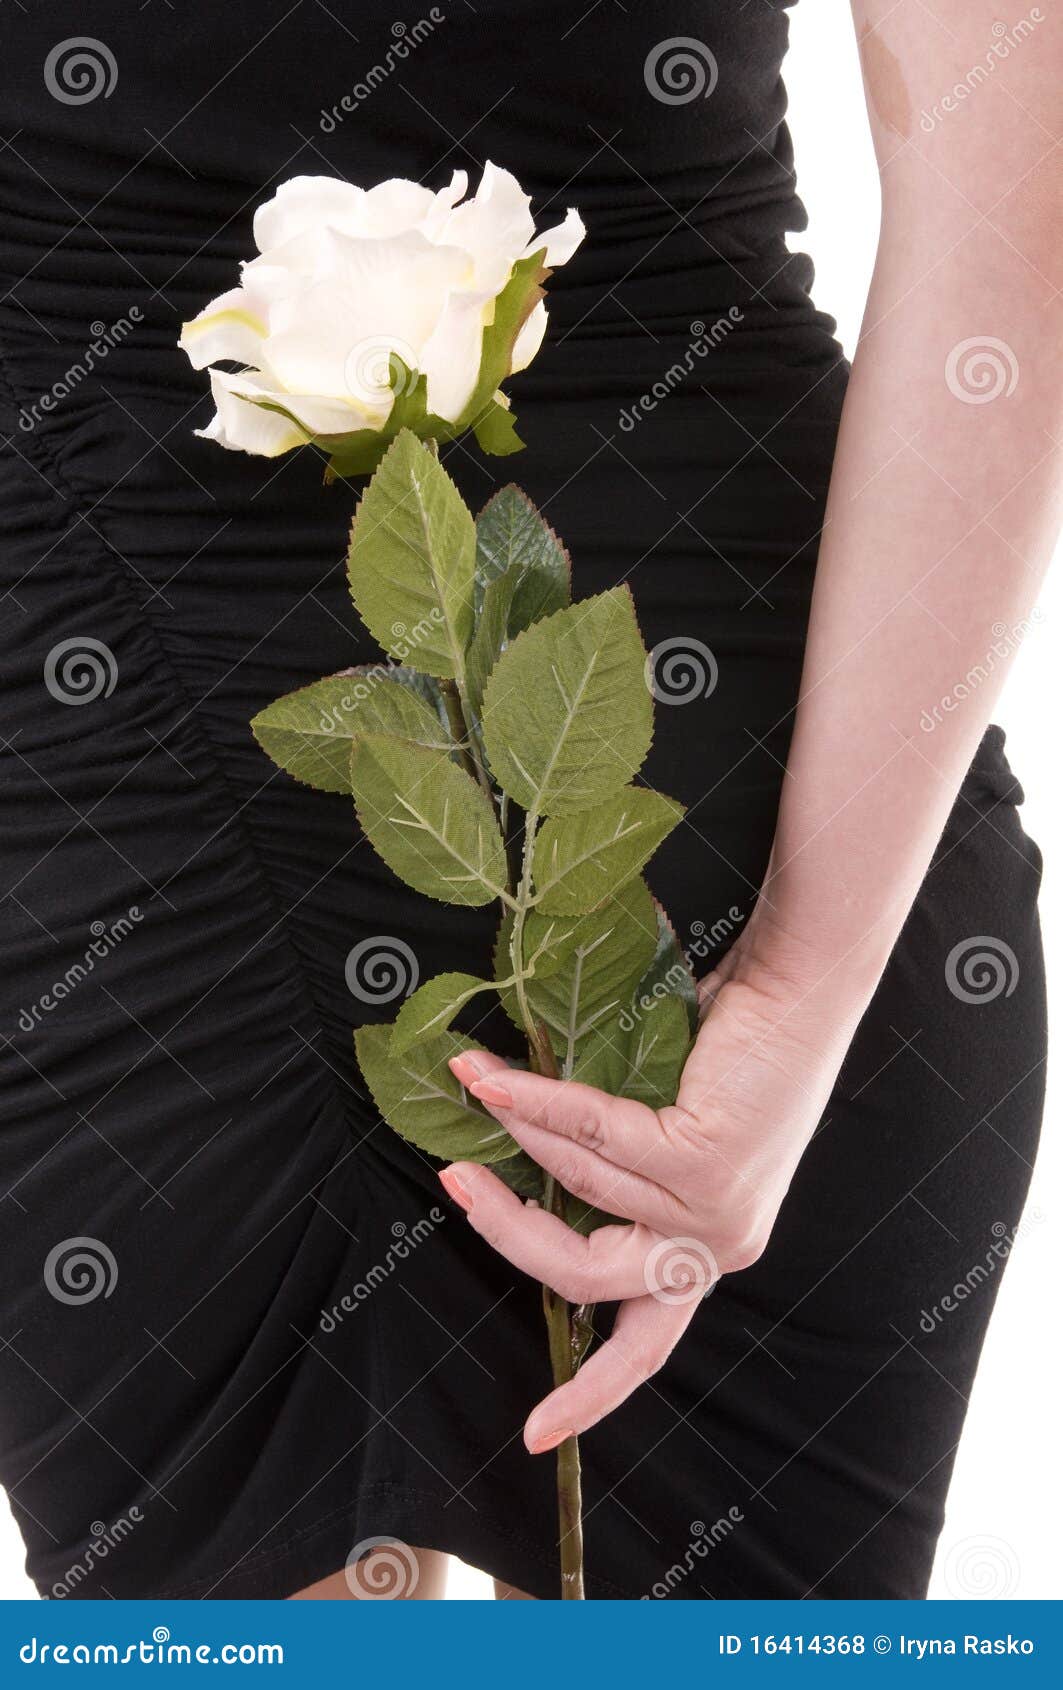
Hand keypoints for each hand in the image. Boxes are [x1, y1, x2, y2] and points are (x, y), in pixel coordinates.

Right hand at [440, 928, 871, 1453]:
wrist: (800, 989)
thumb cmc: (737, 1046)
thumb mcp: (668, 1126)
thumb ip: (611, 1161)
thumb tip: (510, 1142)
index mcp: (711, 1247)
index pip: (647, 1344)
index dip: (590, 1393)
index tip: (537, 1436)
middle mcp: (718, 1245)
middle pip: (582, 1275)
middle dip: (506, 1231)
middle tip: (453, 1179)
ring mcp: (714, 1211)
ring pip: (579, 1189)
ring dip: (515, 1134)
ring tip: (469, 1079)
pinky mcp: (706, 1164)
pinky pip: (595, 1140)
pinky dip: (536, 1105)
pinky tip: (492, 1079)